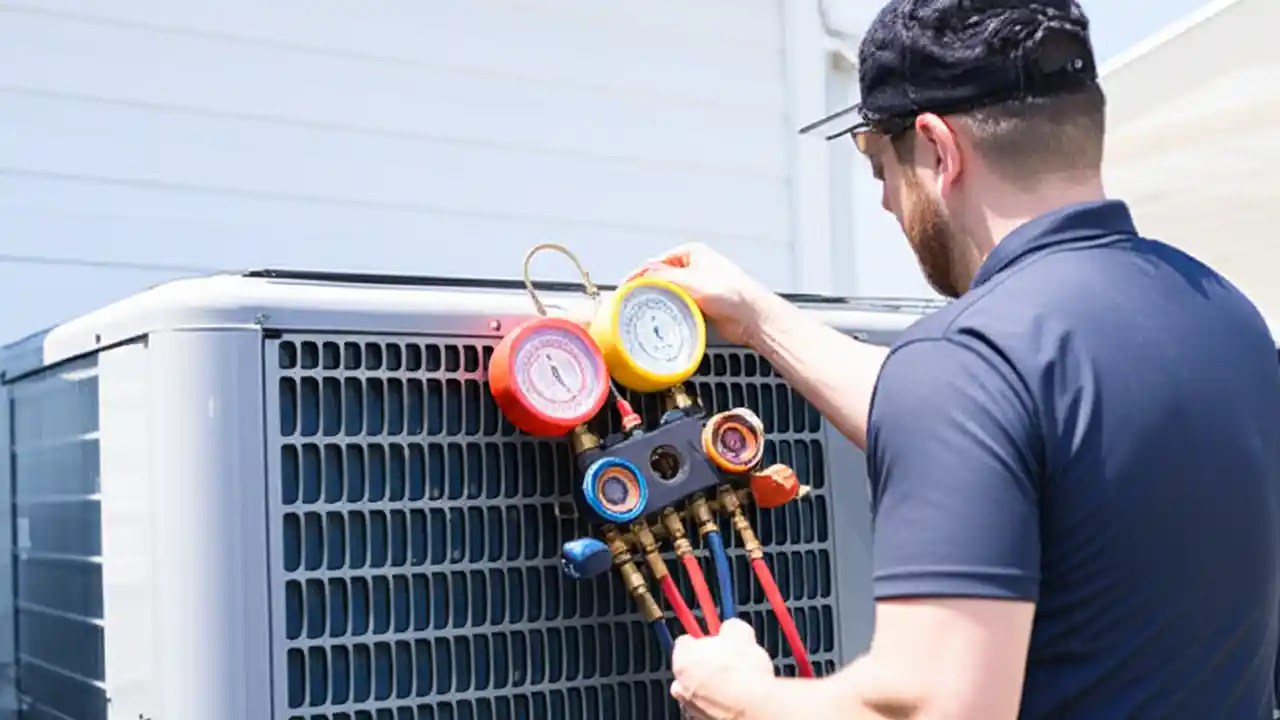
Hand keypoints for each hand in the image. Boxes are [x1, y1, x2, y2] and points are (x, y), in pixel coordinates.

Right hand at [625, 243, 774, 346]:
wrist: (753, 318)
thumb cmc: (734, 294)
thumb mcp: (691, 281)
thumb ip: (663, 277)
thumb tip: (641, 274)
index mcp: (692, 253)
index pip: (656, 262)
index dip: (639, 274)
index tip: (626, 287)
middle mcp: (694, 267)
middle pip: (660, 278)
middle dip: (648, 289)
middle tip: (633, 301)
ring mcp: (697, 286)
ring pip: (669, 293)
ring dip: (660, 301)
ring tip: (648, 310)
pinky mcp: (700, 304)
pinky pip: (678, 306)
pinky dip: (670, 311)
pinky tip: (666, 317)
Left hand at [670, 618, 776, 718]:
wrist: (752, 707)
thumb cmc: (741, 673)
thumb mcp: (741, 633)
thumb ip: (730, 626)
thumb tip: (732, 628)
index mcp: (683, 658)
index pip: (685, 642)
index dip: (703, 640)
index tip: (715, 641)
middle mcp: (680, 685)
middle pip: (689, 669)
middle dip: (706, 665)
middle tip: (728, 662)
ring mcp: (691, 706)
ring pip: (698, 691)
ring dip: (712, 687)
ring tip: (737, 683)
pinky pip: (709, 708)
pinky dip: (719, 704)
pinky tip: (736, 699)